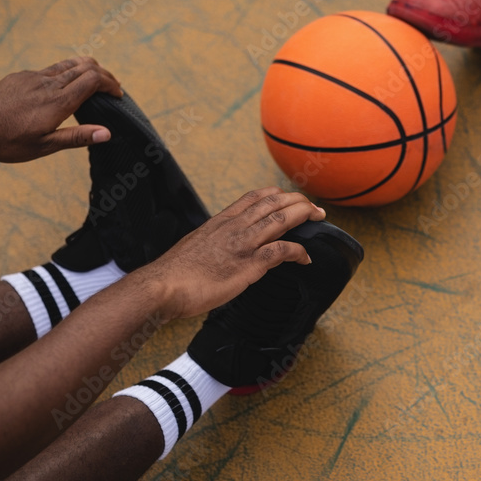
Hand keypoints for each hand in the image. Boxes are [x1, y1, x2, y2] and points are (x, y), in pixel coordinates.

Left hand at [0, 57, 122, 162]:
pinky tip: (64, 84)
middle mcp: (48, 84)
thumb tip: (107, 133)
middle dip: (104, 74)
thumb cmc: (7, 142)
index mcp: (58, 102)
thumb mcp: (44, 146)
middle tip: (112, 87)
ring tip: (95, 79)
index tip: (118, 94)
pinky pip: (50, 68)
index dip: (111, 84)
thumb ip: (77, 137)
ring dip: (87, 69)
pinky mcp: (21, 76)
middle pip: (86, 67)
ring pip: (68, 64)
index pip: (93, 80)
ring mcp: (34, 77)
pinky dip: (67, 72)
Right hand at [145, 188, 326, 320]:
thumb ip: (213, 242)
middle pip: (274, 203)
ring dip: (304, 216)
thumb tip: (221, 248)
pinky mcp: (248, 265)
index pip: (254, 197)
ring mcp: (242, 244)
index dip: (277, 194)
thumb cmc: (175, 273)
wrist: (163, 286)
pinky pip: (281, 251)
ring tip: (318, 219)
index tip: (289, 197)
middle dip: (298, 201)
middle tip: (314, 207)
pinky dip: (298, 251)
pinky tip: (305, 257)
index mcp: (221, 221)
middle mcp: (234, 227)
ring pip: (281, 219)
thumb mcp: (196, 245)